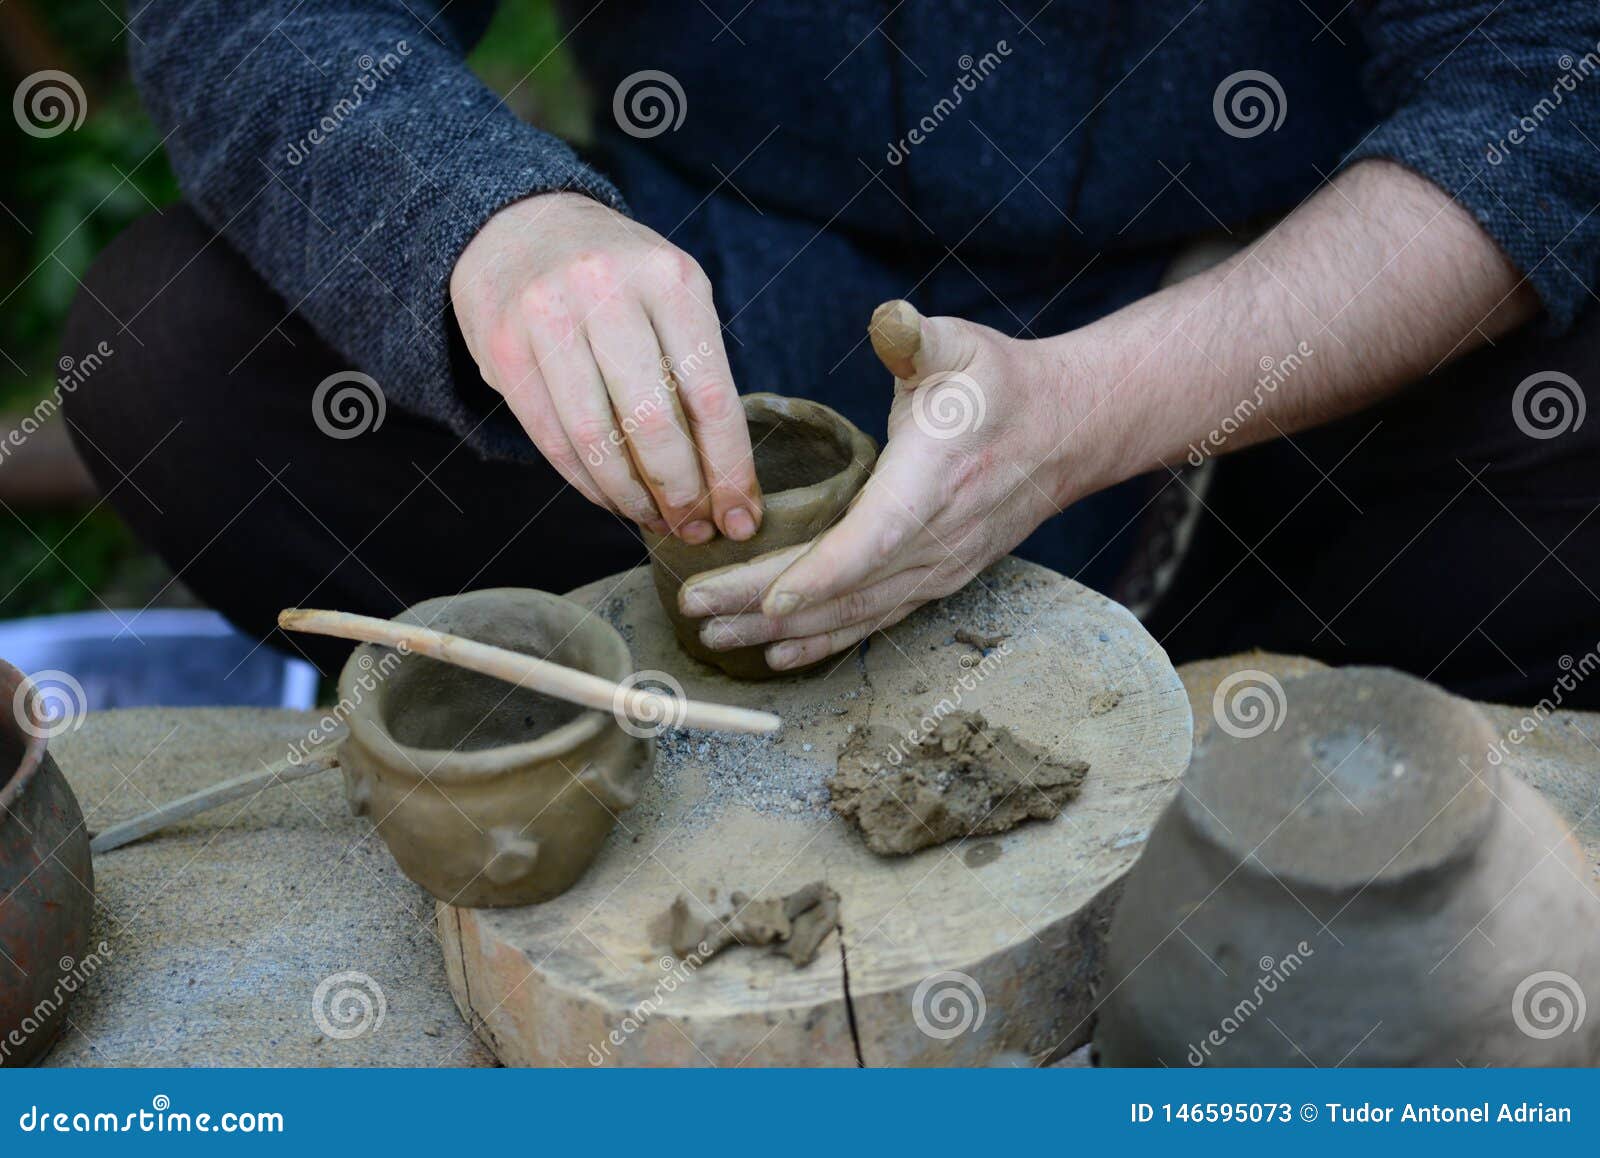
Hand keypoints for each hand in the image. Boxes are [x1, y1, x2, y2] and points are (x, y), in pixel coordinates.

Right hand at [450, 192, 760, 543]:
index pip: (711, 396)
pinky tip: (613, 501)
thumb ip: (696, 372)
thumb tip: (727, 483)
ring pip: (597, 439)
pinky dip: (587, 483)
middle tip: (697, 530)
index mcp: (670, 279)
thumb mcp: (671, 296)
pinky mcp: (503, 349)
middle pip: (654, 424)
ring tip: (656, 522)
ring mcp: (547, 316)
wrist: (520, 225)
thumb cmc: (618, 278)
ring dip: (633, 498)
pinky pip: (552, 439)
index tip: (742, 518)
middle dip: (682, 493)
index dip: (729, 470)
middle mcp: (607, 290)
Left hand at [677, 301, 1091, 669]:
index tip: (765, 597)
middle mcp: (937, 539)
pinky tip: (777, 655)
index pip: (873, 542)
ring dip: (782, 632)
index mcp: (933, 480)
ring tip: (715, 635)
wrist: (1068, 432)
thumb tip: (890, 319)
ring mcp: (937, 569)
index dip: (819, 575)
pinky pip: (873, 620)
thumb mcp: (964, 346)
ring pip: (853, 614)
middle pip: (843, 589)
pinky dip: (823, 641)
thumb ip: (919, 337)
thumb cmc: (1002, 385)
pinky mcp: (934, 580)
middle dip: (763, 605)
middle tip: (694, 607)